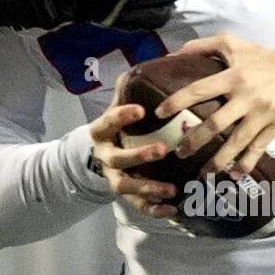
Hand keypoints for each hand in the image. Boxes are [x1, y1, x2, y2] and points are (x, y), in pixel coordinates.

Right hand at [88, 74, 179, 218]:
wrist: (105, 152)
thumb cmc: (120, 124)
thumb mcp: (120, 103)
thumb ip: (128, 87)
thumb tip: (149, 65)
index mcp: (101, 131)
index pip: (107, 122)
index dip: (121, 116)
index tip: (141, 110)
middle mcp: (104, 156)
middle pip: (117, 159)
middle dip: (139, 156)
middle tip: (162, 150)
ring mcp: (114, 177)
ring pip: (126, 186)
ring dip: (148, 187)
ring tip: (171, 189)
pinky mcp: (126, 194)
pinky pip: (138, 205)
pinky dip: (155, 209)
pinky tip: (173, 208)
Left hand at [157, 33, 274, 178]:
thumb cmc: (262, 57)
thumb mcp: (233, 43)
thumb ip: (201, 46)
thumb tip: (171, 55)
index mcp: (233, 76)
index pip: (199, 90)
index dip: (177, 102)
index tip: (159, 113)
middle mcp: (247, 97)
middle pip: (215, 124)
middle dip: (194, 140)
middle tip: (178, 152)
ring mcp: (263, 114)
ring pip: (236, 142)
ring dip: (218, 160)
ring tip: (202, 173)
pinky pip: (258, 148)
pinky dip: (245, 163)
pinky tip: (233, 174)